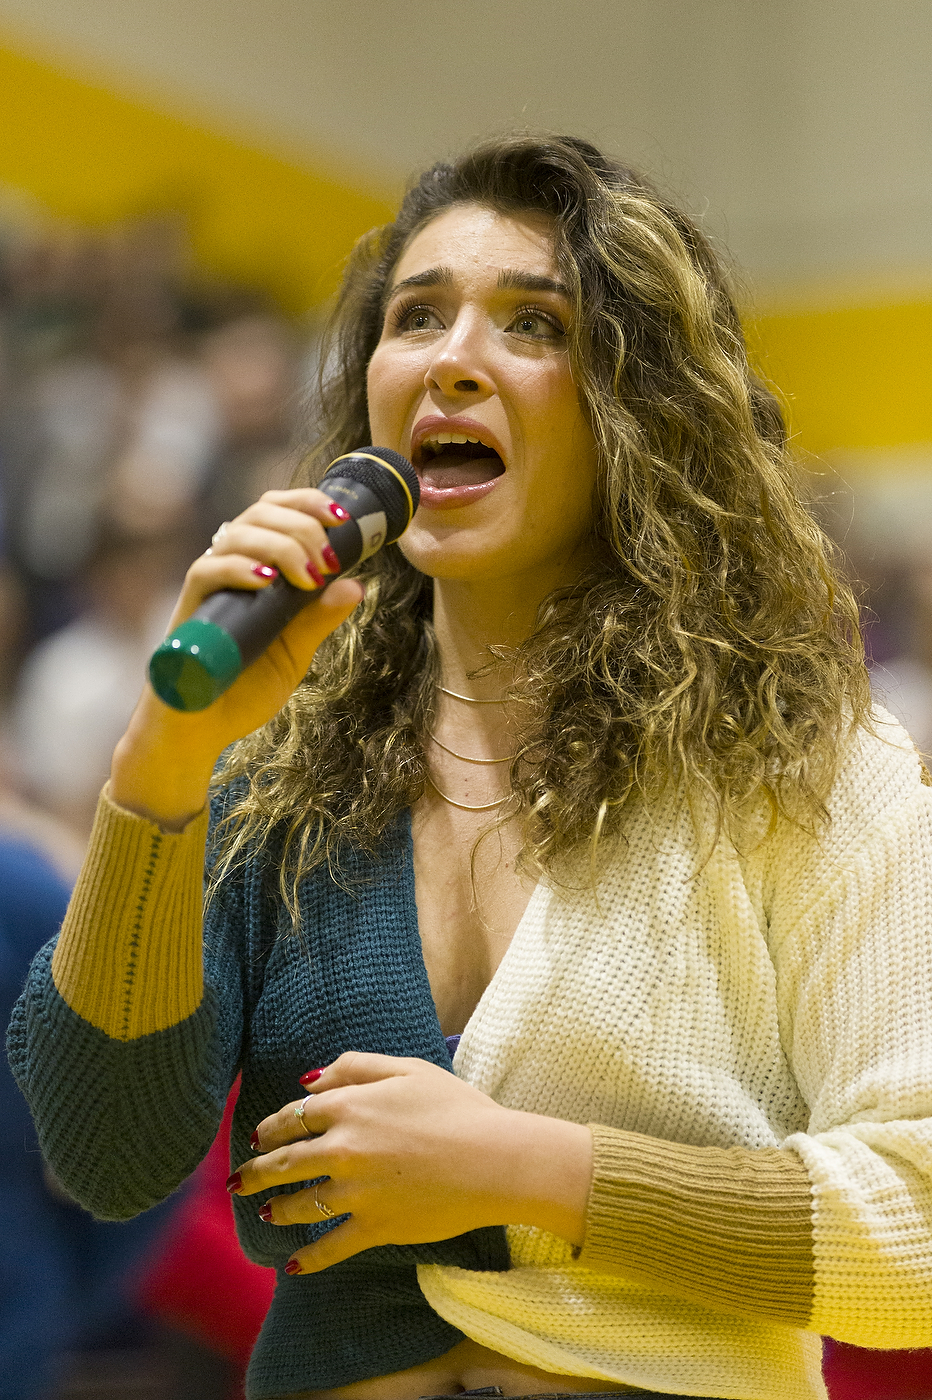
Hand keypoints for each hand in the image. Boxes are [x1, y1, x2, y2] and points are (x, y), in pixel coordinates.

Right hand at [111, 488, 363, 828]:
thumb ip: (319, 618)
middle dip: (302, 526)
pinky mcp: (188, 610)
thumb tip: (356, 585)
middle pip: (258, 514)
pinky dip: (238, 568)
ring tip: (307, 576)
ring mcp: (207, 587)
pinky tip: (266, 580)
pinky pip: (206, 571)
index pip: (275, 512)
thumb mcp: (294, 651)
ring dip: (280, 545)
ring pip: (235, 534)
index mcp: (255, 568)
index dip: (307, 502)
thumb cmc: (243, 689)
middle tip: (327, 560)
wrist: (201, 730)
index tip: (343, 518)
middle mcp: (228, 568)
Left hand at [230, 1052, 592, 1274]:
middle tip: (238, 1180)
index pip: (295, 1117)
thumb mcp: (408, 1068)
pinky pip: (331, 1247)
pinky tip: (292, 1265)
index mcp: (350, 1106)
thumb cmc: (457, 1108)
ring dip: (275, 1209)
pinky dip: (309, 1258)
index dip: (272, 1127)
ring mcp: (356, 1192)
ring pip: (299, 1204)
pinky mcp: (374, 1227)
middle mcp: (343, 1149)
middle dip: (255, 1172)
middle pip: (284, 1161)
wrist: (495, 1160)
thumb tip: (308, 1079)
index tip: (259, 1136)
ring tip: (263, 1213)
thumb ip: (355, 1065)